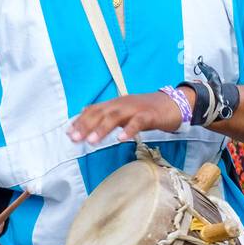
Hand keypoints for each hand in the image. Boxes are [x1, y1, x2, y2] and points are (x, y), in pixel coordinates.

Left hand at [68, 91, 183, 145]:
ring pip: (115, 116)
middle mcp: (122, 104)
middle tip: (75, 139)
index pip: (93, 110)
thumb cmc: (148, 110)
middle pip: (101, 113)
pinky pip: (137, 122)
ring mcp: (135, 108)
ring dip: (102, 128)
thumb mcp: (125, 111)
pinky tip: (121, 139)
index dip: (81, 121)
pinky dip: (128, 130)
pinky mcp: (149, 115)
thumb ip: (107, 114)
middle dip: (86, 126)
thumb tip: (86, 116)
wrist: (173, 103)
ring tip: (92, 141)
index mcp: (115, 104)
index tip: (69, 133)